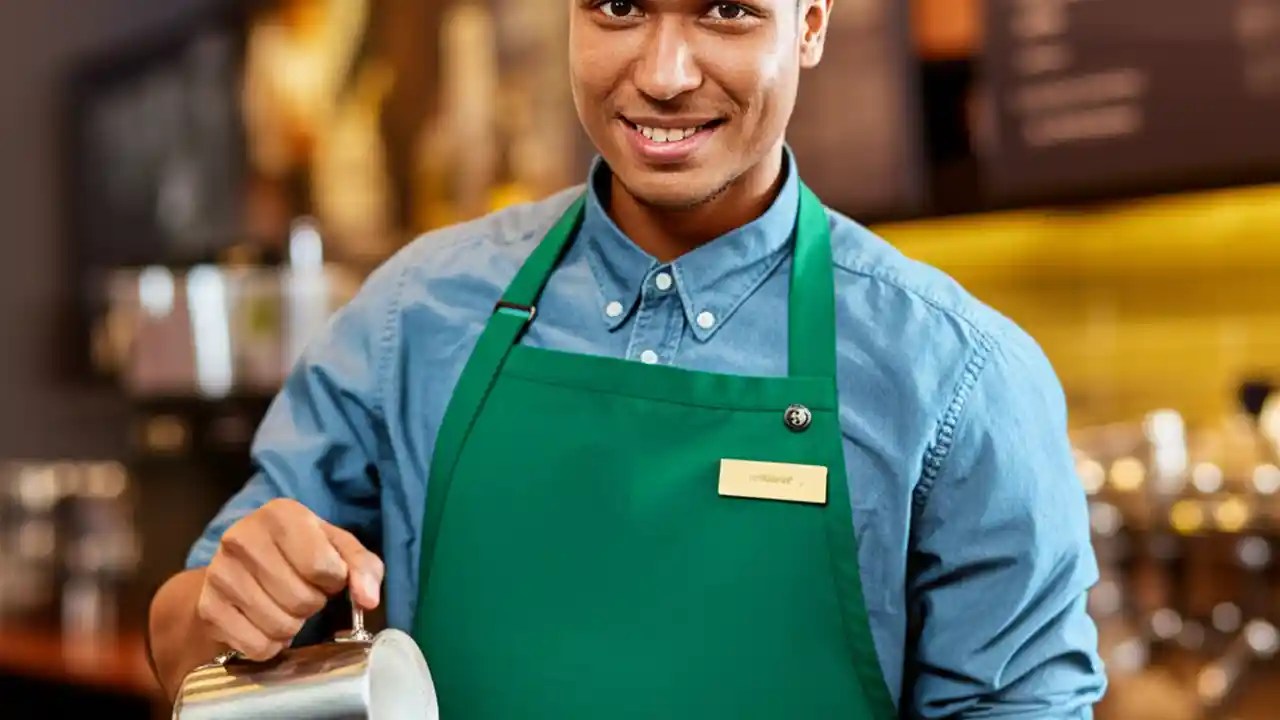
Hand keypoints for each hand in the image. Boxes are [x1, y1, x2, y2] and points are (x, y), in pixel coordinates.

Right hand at [195, 498, 383, 660]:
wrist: (241, 564)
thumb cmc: (299, 551)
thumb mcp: (338, 548)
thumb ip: (363, 568)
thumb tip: (368, 599)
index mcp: (280, 514)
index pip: (322, 566)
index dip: (333, 580)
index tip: (327, 575)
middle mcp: (242, 538)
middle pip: (301, 599)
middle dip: (312, 603)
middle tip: (303, 592)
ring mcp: (219, 574)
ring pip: (279, 626)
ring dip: (293, 624)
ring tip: (285, 605)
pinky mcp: (208, 608)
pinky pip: (256, 646)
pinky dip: (271, 644)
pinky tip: (266, 623)